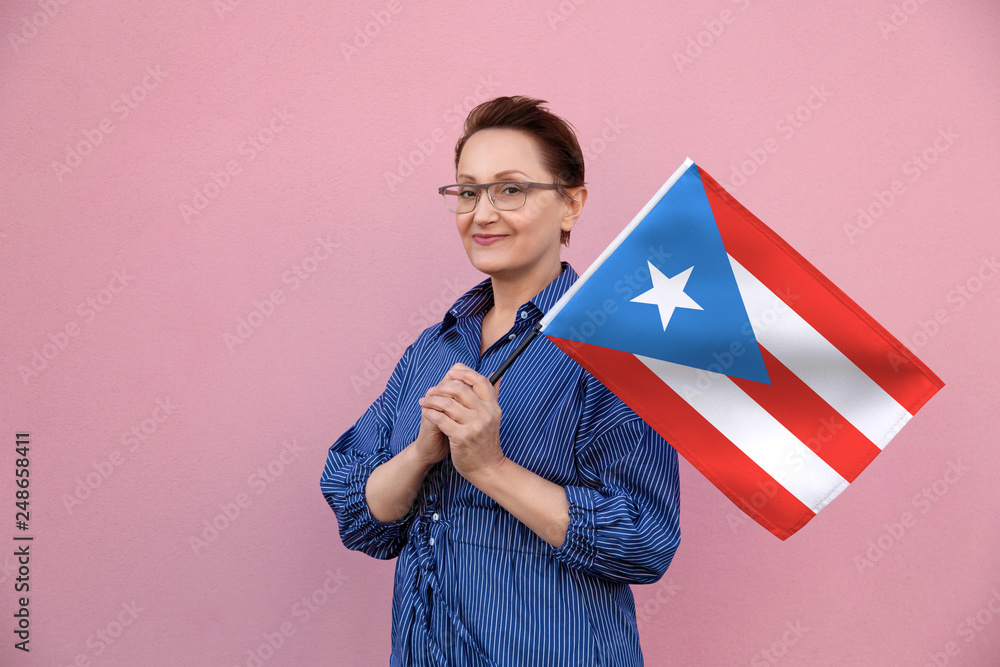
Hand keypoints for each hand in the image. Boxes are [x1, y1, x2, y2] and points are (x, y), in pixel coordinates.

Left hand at [418, 363, 504, 482]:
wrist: (487, 468)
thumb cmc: (486, 442)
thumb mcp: (494, 417)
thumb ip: (492, 396)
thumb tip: (495, 375)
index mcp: (493, 407)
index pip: (480, 381)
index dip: (464, 373)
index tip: (451, 372)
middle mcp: (485, 414)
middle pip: (461, 389)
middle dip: (442, 386)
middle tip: (432, 390)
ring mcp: (474, 426)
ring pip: (448, 403)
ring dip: (432, 400)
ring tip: (424, 401)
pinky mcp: (462, 437)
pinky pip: (441, 419)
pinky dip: (431, 413)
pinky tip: (426, 412)